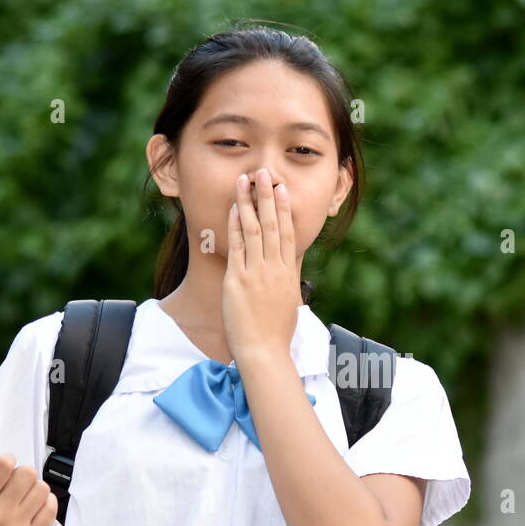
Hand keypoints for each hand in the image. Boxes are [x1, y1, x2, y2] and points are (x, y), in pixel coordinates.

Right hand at [0, 448, 58, 525]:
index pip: (4, 465)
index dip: (6, 461)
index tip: (4, 467)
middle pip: (27, 474)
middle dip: (22, 473)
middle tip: (15, 481)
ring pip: (42, 489)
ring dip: (35, 487)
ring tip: (24, 493)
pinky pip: (50, 510)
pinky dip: (47, 502)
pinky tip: (35, 503)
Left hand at [223, 167, 298, 364]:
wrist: (263, 351)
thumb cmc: (276, 333)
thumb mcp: (289, 302)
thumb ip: (288, 280)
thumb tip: (288, 266)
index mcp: (288, 274)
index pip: (288, 234)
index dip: (285, 209)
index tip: (282, 190)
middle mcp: (274, 269)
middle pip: (273, 225)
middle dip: (267, 197)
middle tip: (264, 173)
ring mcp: (257, 274)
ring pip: (255, 231)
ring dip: (249, 203)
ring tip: (245, 181)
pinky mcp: (238, 281)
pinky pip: (237, 248)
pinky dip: (237, 227)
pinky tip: (235, 209)